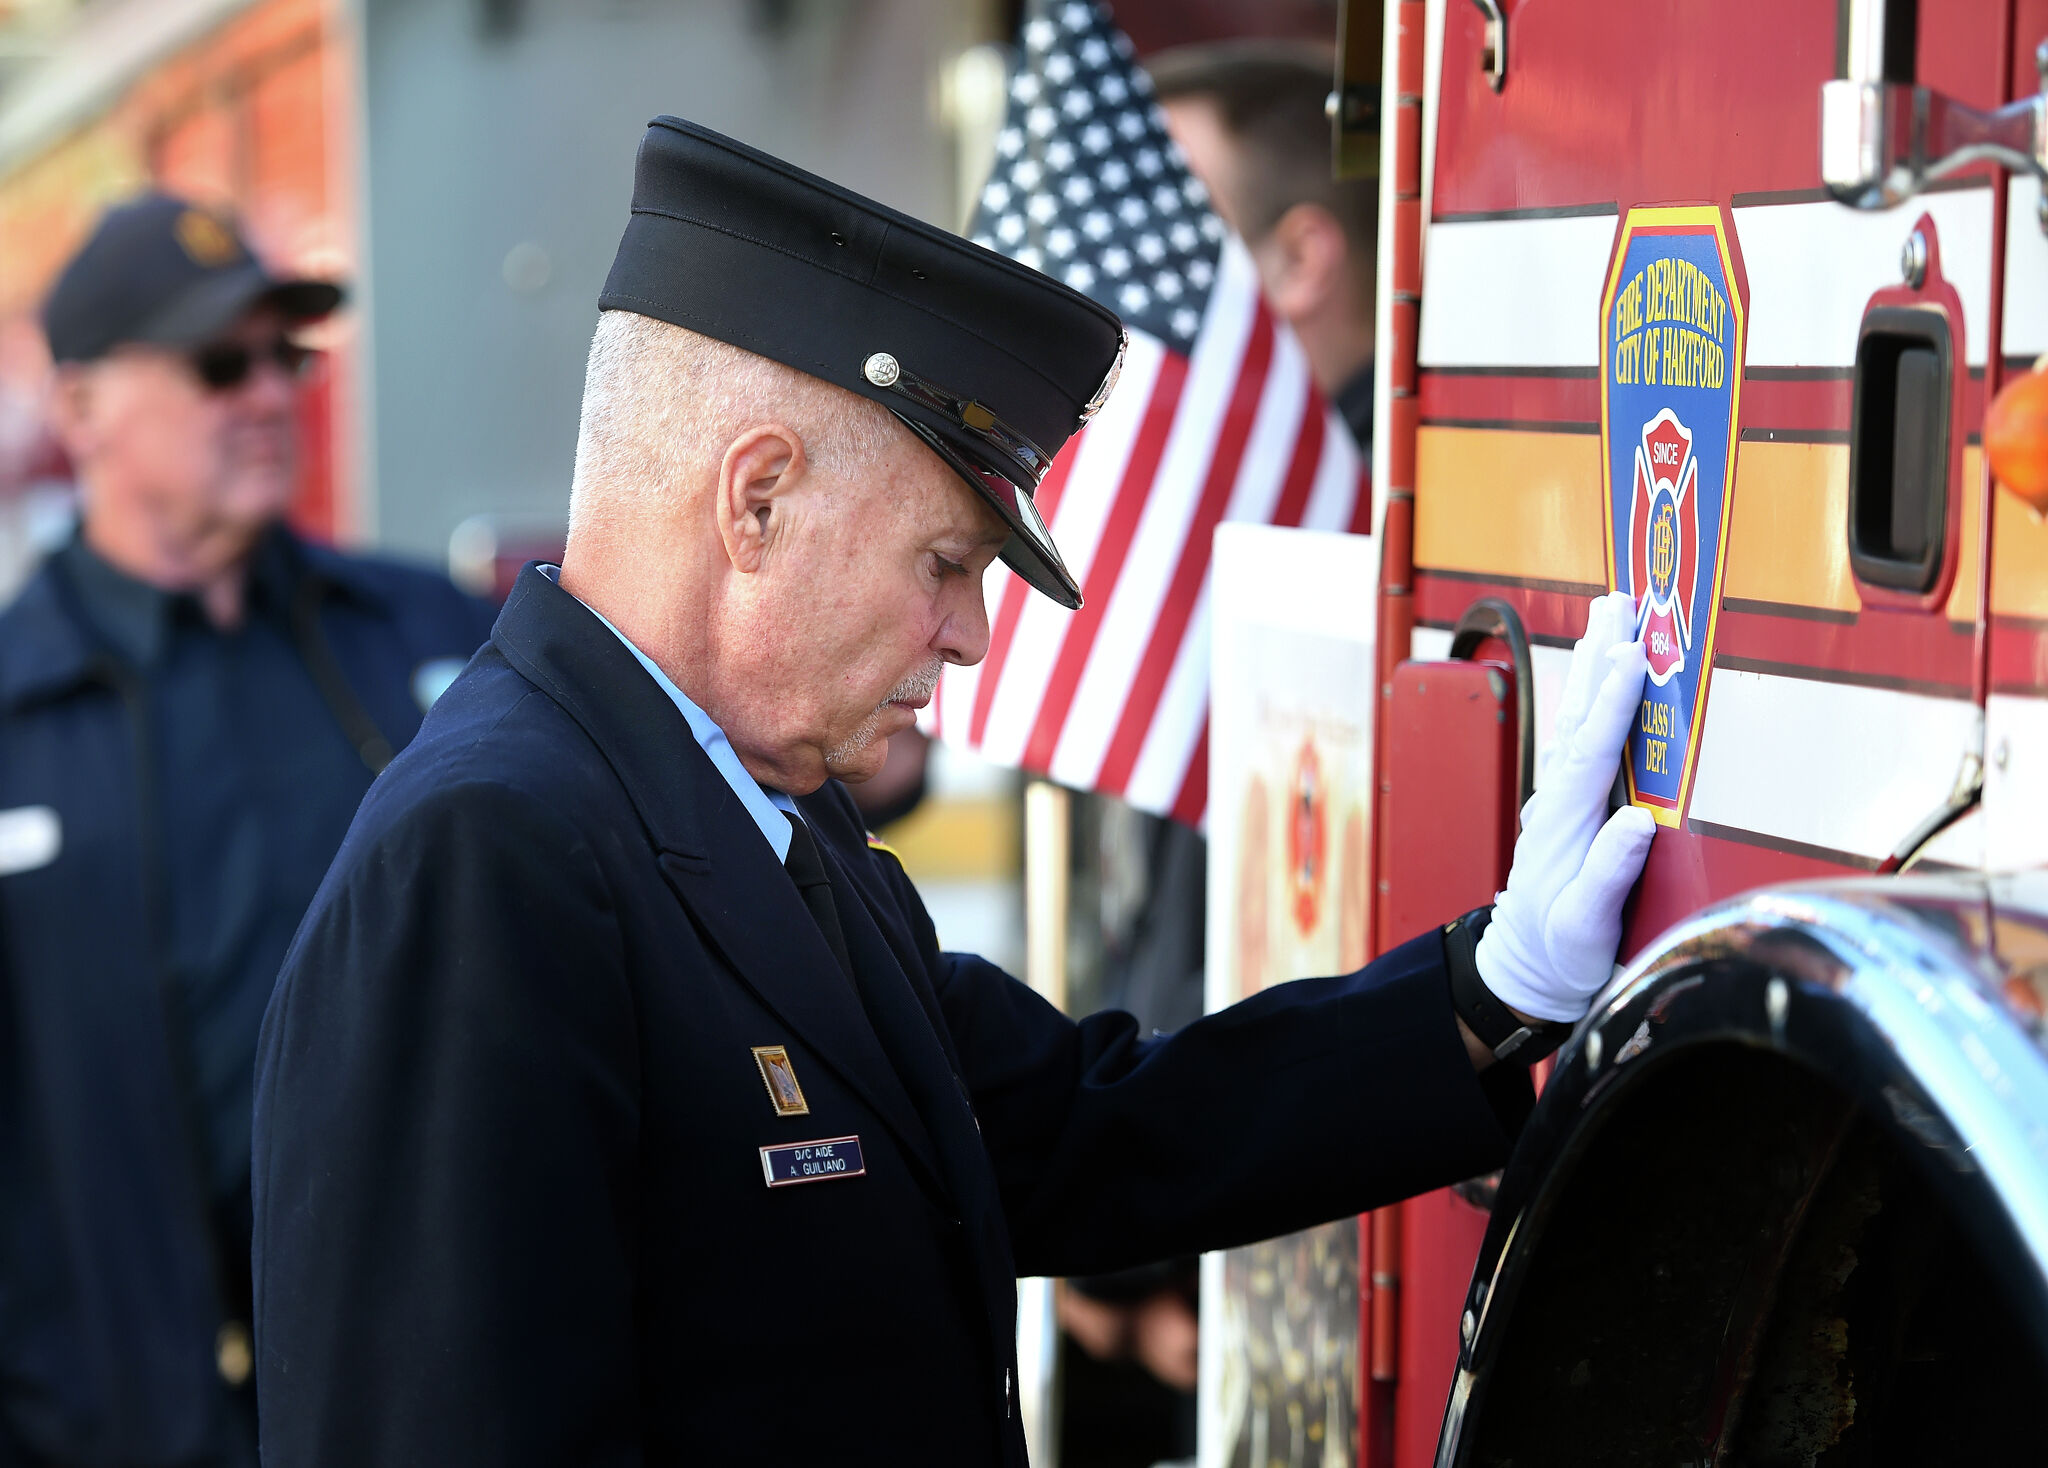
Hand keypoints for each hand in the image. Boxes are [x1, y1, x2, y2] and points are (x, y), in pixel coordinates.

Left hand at [1475, 591, 1656, 1023]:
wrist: (1526, 970)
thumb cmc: (1560, 954)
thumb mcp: (1584, 928)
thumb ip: (1609, 876)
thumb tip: (1639, 821)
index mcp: (1566, 824)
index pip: (1593, 751)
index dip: (1614, 702)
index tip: (1631, 655)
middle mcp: (1561, 801)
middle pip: (1583, 716)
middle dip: (1601, 656)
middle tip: (1619, 600)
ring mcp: (1565, 800)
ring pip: (1583, 719)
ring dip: (1597, 665)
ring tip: (1612, 614)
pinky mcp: (1574, 806)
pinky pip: (1588, 738)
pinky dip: (1598, 700)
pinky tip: (1604, 675)